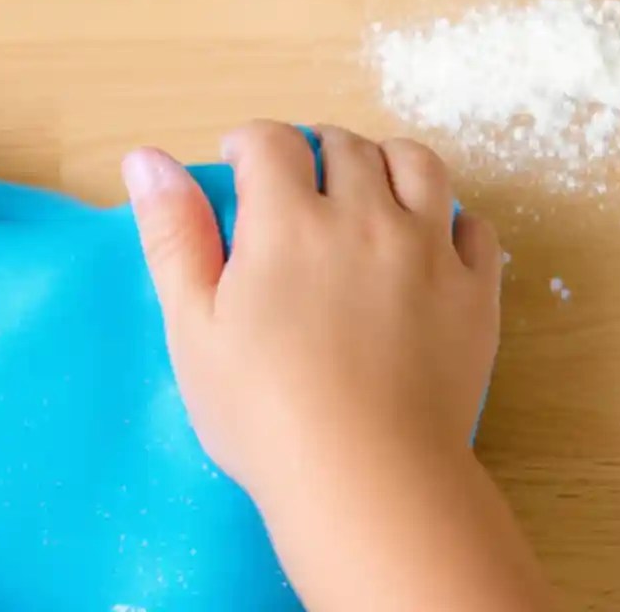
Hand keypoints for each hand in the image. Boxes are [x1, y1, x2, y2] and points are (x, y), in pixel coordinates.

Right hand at [123, 123, 549, 610]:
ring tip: (361, 192)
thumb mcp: (192, 324)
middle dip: (312, 150)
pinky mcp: (475, 293)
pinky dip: (446, 215)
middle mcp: (365, 218)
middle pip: (344, 146)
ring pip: (417, 164)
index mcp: (288, 222)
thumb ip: (172, 234)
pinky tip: (422, 239)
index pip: (272, 142)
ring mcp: (429, 251)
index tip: (239, 164)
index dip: (249, 142)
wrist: (365, 477)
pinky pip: (472, 224)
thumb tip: (144, 159)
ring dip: (383, 162)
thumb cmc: (261, 409)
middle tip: (293, 186)